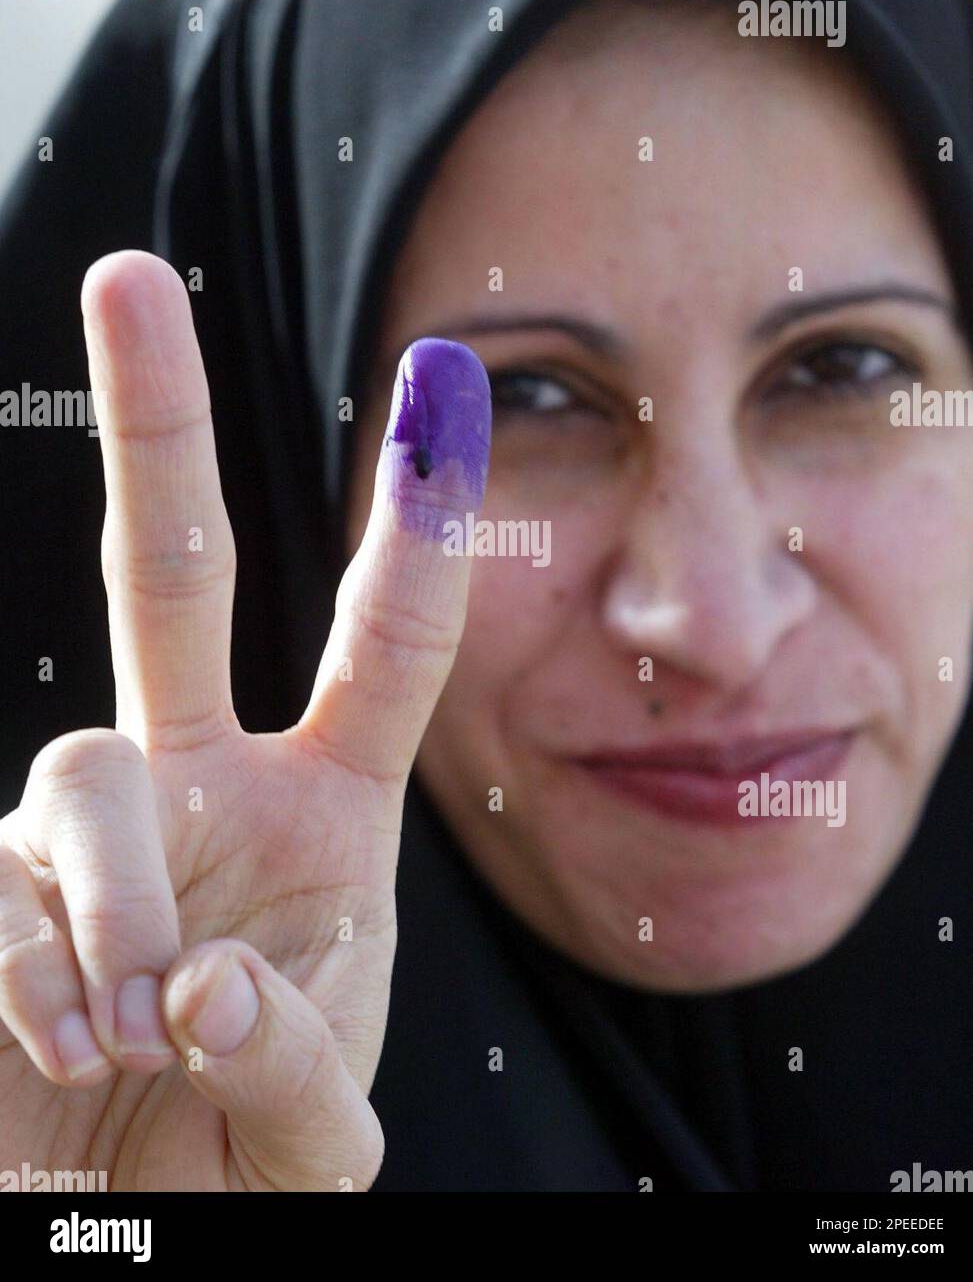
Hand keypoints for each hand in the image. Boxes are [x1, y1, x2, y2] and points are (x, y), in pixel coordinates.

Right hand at [0, 251, 489, 1190]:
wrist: (131, 1220)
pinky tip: (66, 1042)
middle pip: (169, 570)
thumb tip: (189, 981)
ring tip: (132, 1028)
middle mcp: (200, 780)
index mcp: (324, 807)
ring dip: (108, 906)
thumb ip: (288, 1057)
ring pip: (74, 774)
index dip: (418, 531)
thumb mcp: (310, 1120)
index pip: (386, 647)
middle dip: (156, 426)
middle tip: (125, 274)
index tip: (442, 391)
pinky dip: (34, 972)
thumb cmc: (244, 1150)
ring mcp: (84, 826)